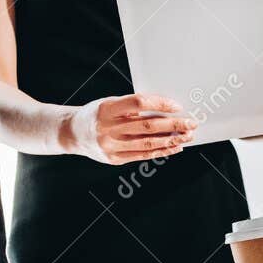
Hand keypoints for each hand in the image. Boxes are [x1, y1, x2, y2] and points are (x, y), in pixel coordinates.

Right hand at [69, 94, 195, 163]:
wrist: (71, 133)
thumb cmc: (96, 114)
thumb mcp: (109, 103)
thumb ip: (132, 106)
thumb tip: (166, 109)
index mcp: (107, 108)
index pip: (138, 103)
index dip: (160, 103)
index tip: (177, 106)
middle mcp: (108, 128)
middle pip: (147, 126)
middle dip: (173, 125)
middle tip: (191, 123)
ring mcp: (111, 146)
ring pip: (148, 144)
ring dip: (171, 140)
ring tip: (187, 136)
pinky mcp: (114, 159)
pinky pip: (143, 156)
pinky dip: (161, 151)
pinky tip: (174, 147)